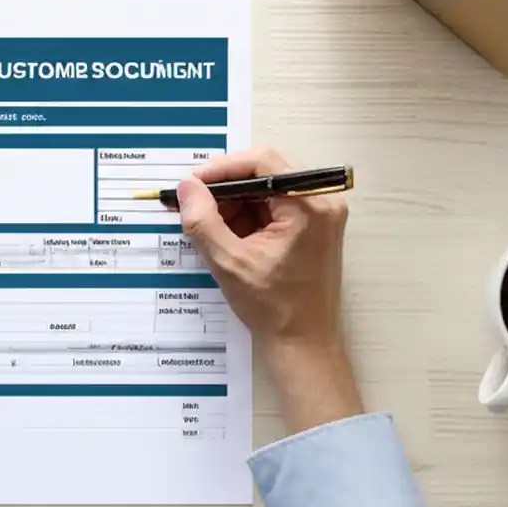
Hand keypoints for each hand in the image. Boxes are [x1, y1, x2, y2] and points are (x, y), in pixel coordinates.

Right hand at [176, 146, 362, 431]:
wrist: (304, 344)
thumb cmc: (274, 308)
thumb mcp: (229, 262)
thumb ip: (204, 221)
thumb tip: (185, 187)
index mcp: (309, 205)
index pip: (262, 162)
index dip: (221, 168)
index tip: (191, 184)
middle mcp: (322, 202)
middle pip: (264, 172)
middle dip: (225, 187)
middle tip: (194, 204)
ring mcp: (320, 214)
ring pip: (266, 189)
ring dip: (234, 203)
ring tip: (209, 227)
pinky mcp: (312, 226)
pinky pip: (273, 206)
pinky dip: (247, 216)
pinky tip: (227, 235)